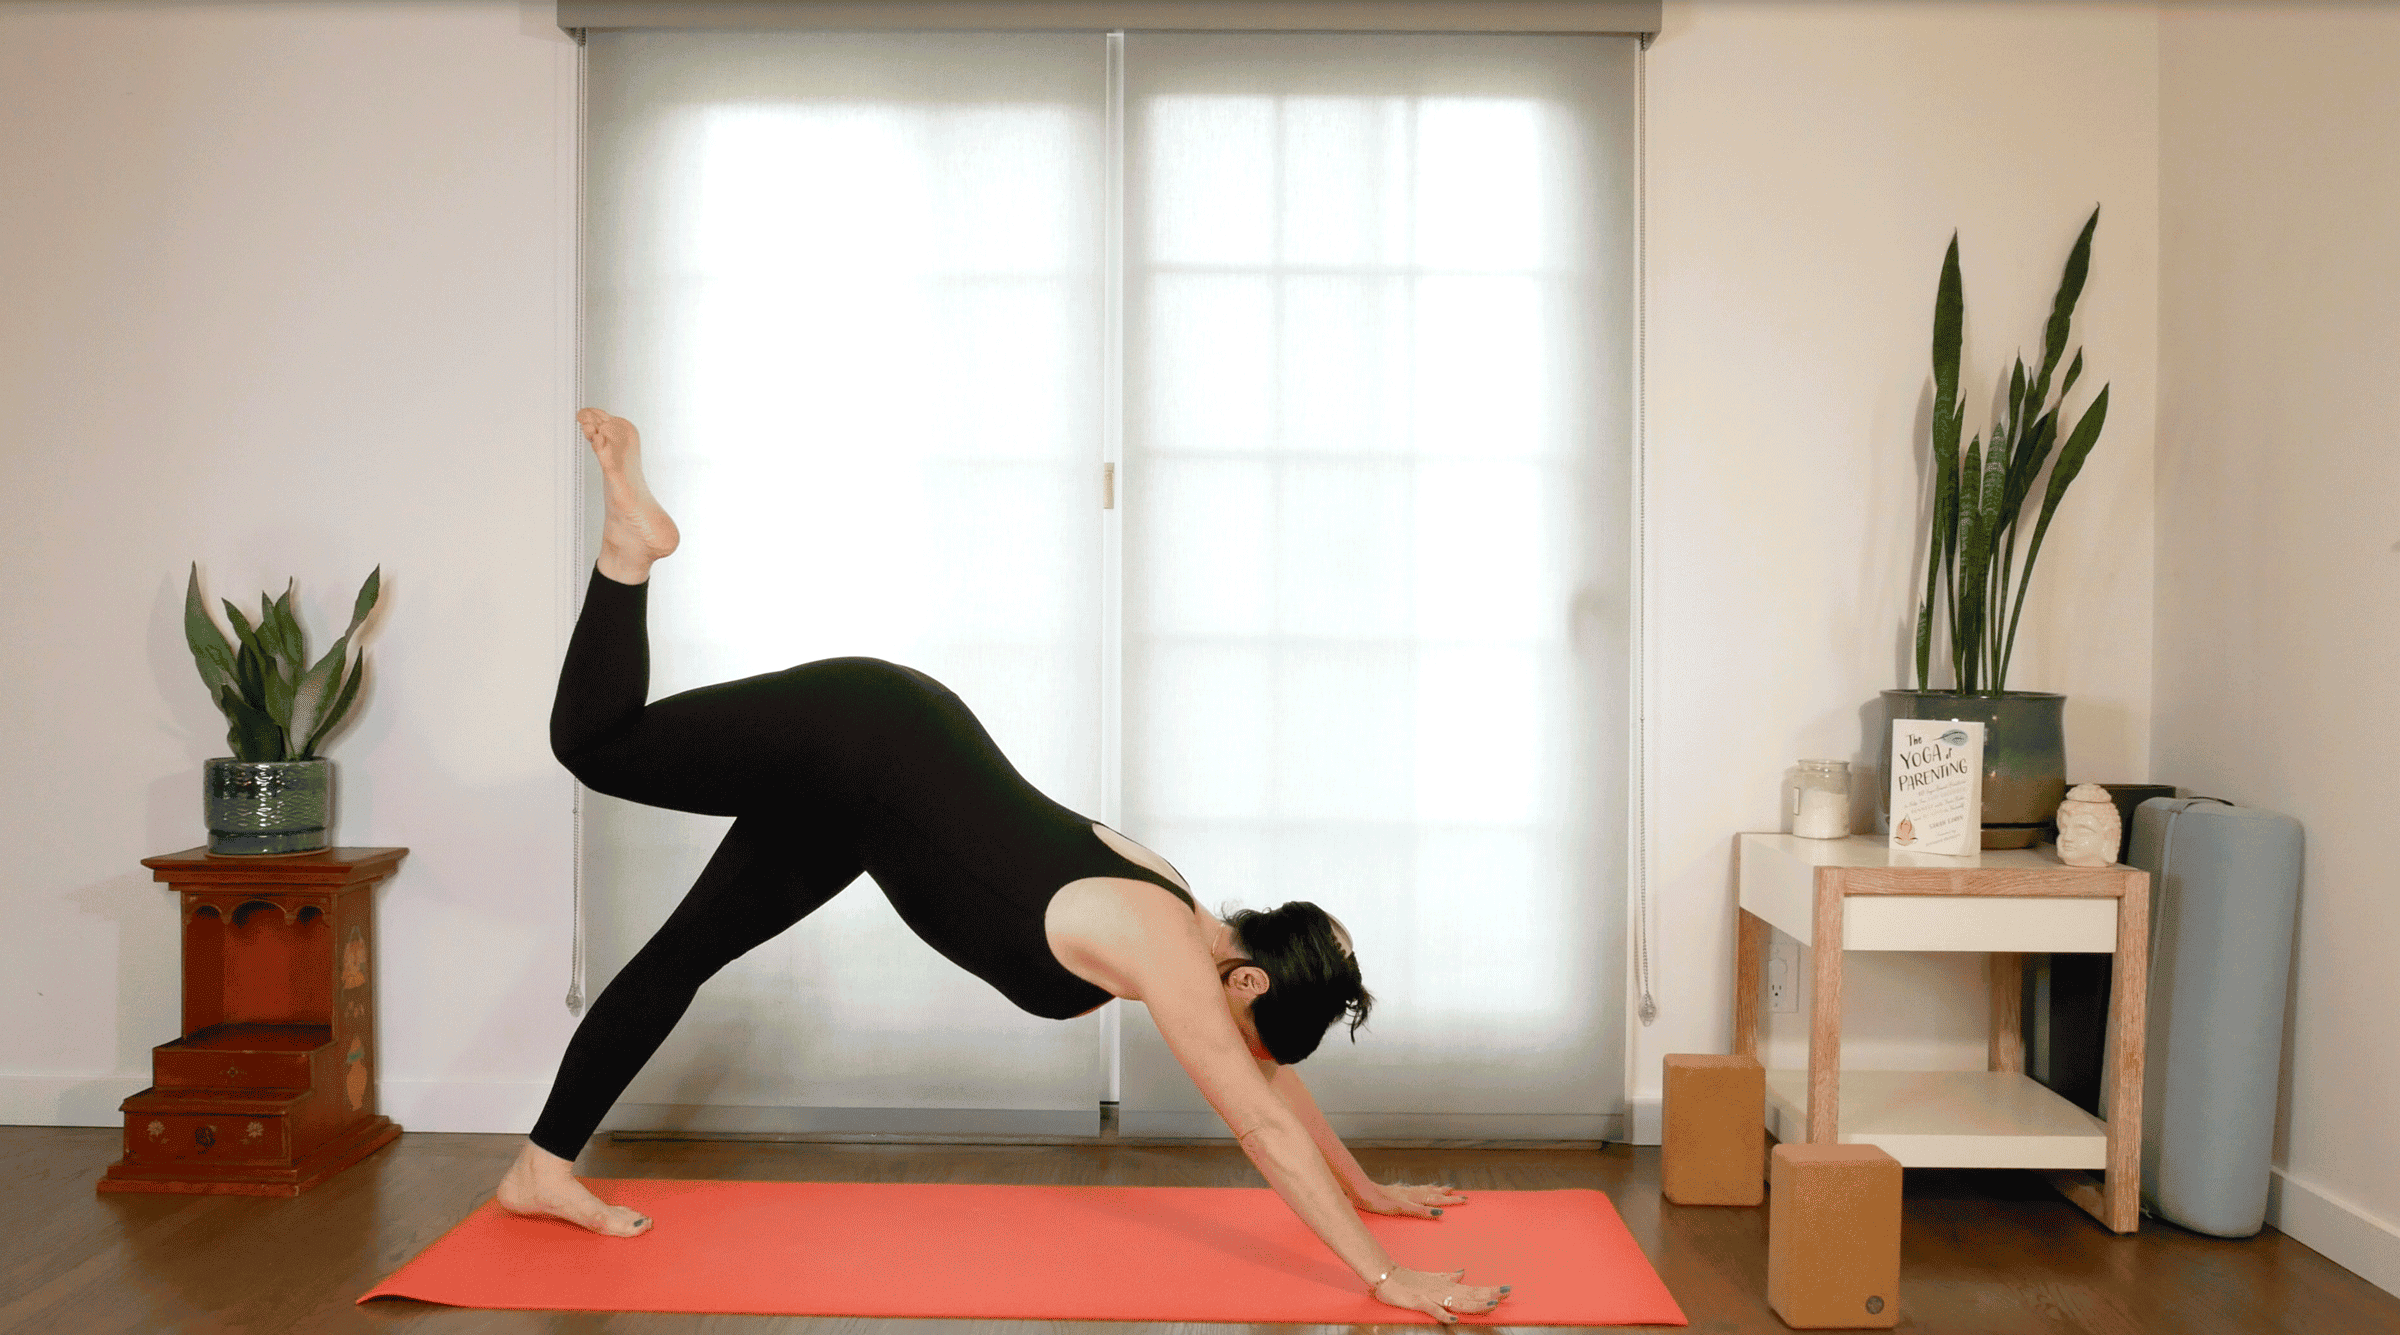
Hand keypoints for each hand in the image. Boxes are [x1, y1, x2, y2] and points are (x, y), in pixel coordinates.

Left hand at [1353, 1179, 1466, 1218]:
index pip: (1436, 1199)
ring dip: (1434, 1189)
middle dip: (1446, 1195)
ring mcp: (1401, 1191)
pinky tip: (1412, 1188)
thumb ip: (1420, 1211)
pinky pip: (1410, 1189)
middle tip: (1459, 1193)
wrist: (1361, 1192)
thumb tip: (1439, 1213)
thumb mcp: (1402, 1209)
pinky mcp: (1392, 1192)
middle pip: (1432, 1193)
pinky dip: (1417, 1189)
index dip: (1450, 1201)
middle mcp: (1410, 1193)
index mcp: (1414, 1198)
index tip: (1464, 1199)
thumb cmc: (1380, 1203)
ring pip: (1422, 1189)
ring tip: (1443, 1186)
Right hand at [1370, 1265, 1509, 1324]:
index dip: (1489, 1290)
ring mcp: (1432, 1296)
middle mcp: (1443, 1291)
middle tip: (1507, 1291)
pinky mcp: (1419, 1302)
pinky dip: (1444, 1315)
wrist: (1386, 1277)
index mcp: (1447, 1286)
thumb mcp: (1431, 1277)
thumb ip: (1447, 1276)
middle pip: (1470, 1295)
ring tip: (1492, 1304)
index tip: (1505, 1288)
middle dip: (1489, 1294)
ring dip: (1474, 1304)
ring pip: (1457, 1302)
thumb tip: (1462, 1272)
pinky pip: (1433, 1310)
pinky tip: (1454, 1319)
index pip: (1473, 1289)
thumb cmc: (1408, 1279)